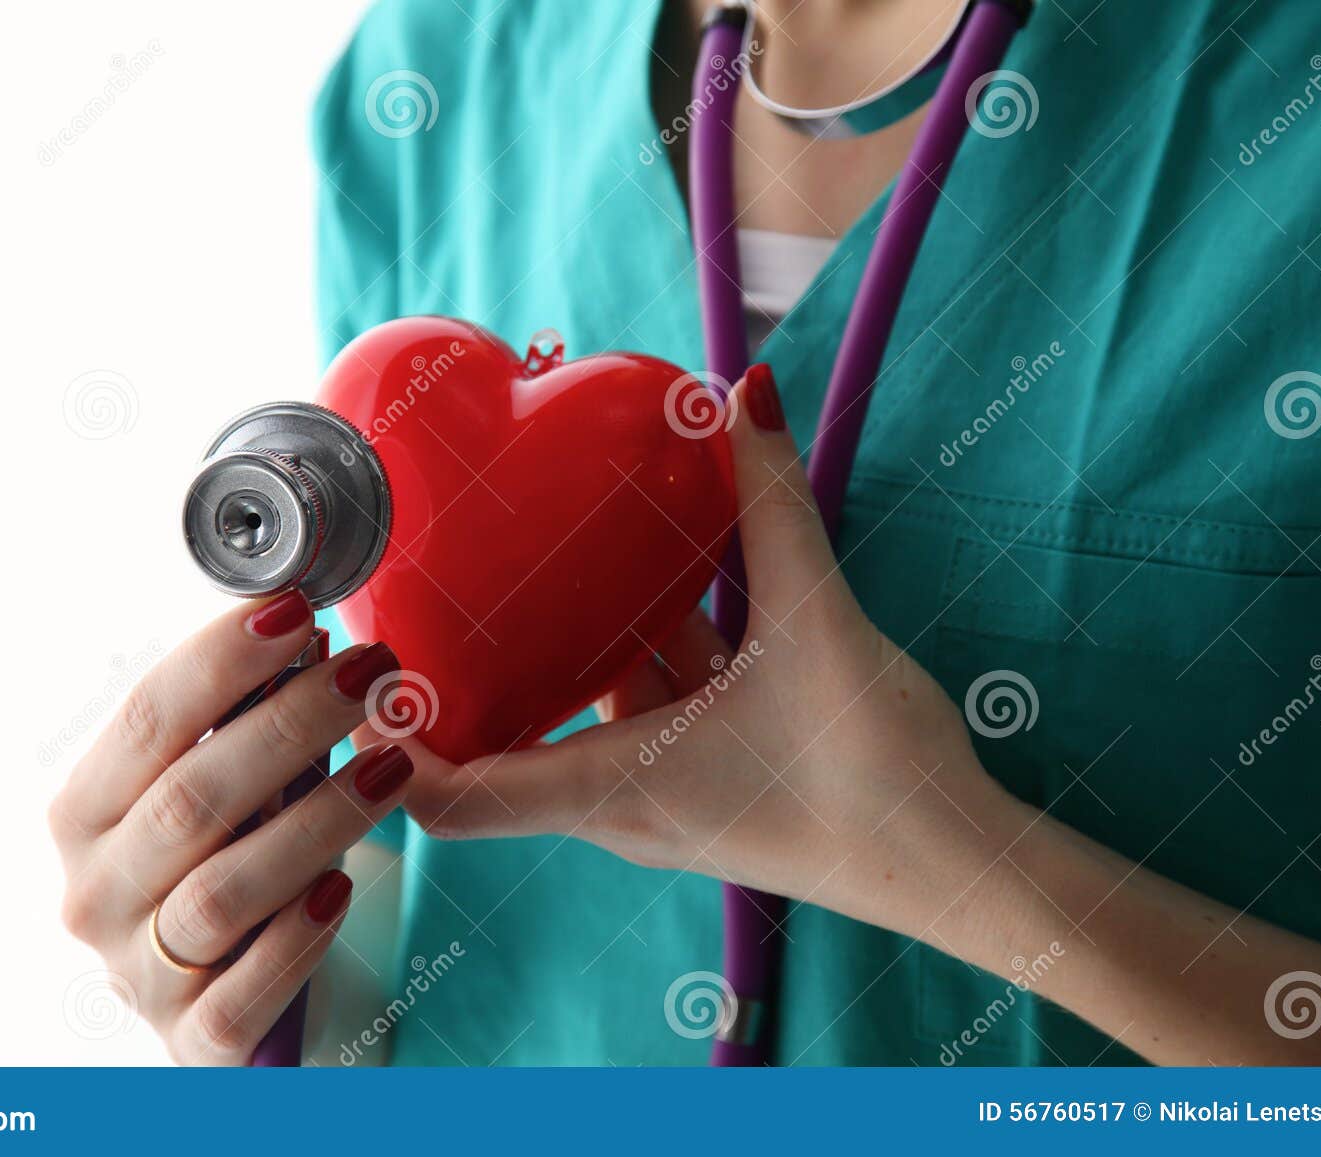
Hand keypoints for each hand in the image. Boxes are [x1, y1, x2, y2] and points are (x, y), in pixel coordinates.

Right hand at [47, 595, 411, 1064]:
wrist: (228, 1002)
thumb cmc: (227, 864)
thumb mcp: (221, 792)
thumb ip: (241, 726)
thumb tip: (300, 628)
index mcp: (84, 814)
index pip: (148, 720)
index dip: (221, 661)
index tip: (296, 610)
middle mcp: (93, 894)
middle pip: (191, 798)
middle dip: (290, 725)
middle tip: (370, 675)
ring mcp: (136, 974)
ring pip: (223, 893)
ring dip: (316, 821)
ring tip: (392, 767)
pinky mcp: (191, 1041)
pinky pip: (242, 997)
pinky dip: (292, 941)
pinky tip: (341, 890)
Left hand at [395, 364, 1023, 941]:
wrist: (963, 867)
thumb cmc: (875, 776)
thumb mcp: (815, 622)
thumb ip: (773, 506)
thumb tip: (746, 397)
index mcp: (611, 787)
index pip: (450, 799)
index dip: (386, 750)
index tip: (357, 676)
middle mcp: (620, 801)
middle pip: (511, 737)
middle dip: (476, 664)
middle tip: (439, 578)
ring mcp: (666, 795)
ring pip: (595, 705)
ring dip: (576, 640)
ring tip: (545, 550)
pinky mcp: (713, 780)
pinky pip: (653, 708)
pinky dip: (647, 650)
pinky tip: (669, 580)